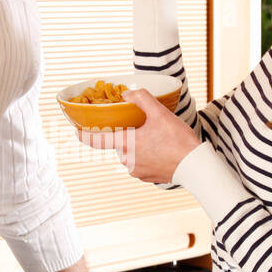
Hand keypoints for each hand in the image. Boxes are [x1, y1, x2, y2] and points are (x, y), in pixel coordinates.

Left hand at [78, 87, 200, 183]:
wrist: (195, 167)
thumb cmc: (178, 140)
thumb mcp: (160, 113)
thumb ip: (141, 99)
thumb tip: (127, 94)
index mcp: (126, 143)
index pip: (97, 140)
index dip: (85, 135)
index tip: (76, 132)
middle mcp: (126, 159)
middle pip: (120, 143)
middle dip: (130, 135)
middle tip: (147, 128)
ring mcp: (135, 170)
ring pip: (131, 153)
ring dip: (139, 146)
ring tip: (159, 140)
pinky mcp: (145, 177)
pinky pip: (140, 163)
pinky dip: (147, 156)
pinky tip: (162, 151)